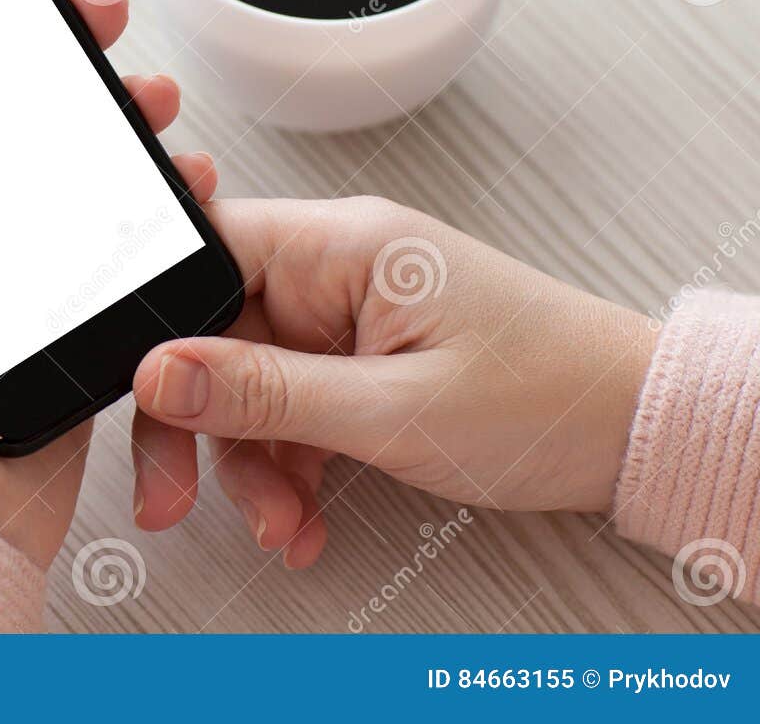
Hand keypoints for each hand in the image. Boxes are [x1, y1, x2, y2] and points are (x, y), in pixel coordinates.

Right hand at [130, 196, 657, 567]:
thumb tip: (155, 372)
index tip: (134, 394)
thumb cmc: (543, 397)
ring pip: (243, 382)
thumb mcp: (390, 410)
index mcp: (339, 244)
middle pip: (211, 331)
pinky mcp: (355, 359)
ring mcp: (343, 315)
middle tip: (169, 498)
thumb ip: (263, 393)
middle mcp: (332, 267)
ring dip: (247, 463)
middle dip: (190, 421)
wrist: (636, 428)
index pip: (201, 250)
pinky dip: (286, 469)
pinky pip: (287, 408)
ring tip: (280, 526)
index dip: (152, 319)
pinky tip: (303, 518)